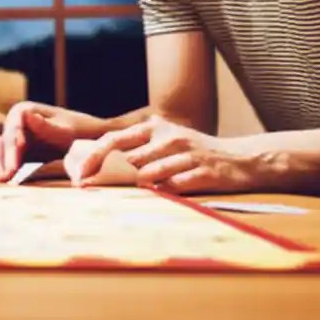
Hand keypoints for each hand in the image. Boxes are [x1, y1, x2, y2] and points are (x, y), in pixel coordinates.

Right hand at [0, 101, 102, 179]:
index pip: (13, 128)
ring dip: (0, 166)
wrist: (93, 138)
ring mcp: (16, 138)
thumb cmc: (82, 130)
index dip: (11, 145)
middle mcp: (15, 123)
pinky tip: (5, 182)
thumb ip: (47, 127)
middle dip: (4, 159)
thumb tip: (26, 116)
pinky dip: (6, 170)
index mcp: (24, 111)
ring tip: (2, 181)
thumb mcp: (67, 130)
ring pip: (1, 152)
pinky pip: (8, 161)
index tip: (14, 163)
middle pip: (4, 141)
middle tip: (6, 177)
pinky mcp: (19, 152)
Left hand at [63, 116, 269, 192]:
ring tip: (138, 190)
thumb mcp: (163, 142)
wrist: (240, 159)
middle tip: (93, 190)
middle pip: (128, 159)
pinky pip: (174, 187)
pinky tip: (166, 193)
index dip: (93, 158)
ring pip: (149, 175)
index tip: (78, 176)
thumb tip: (94, 164)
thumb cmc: (193, 153)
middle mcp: (168, 136)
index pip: (114, 139)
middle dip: (109, 177)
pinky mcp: (204, 172)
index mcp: (154, 127)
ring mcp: (187, 153)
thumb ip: (134, 150)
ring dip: (139, 187)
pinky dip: (165, 193)